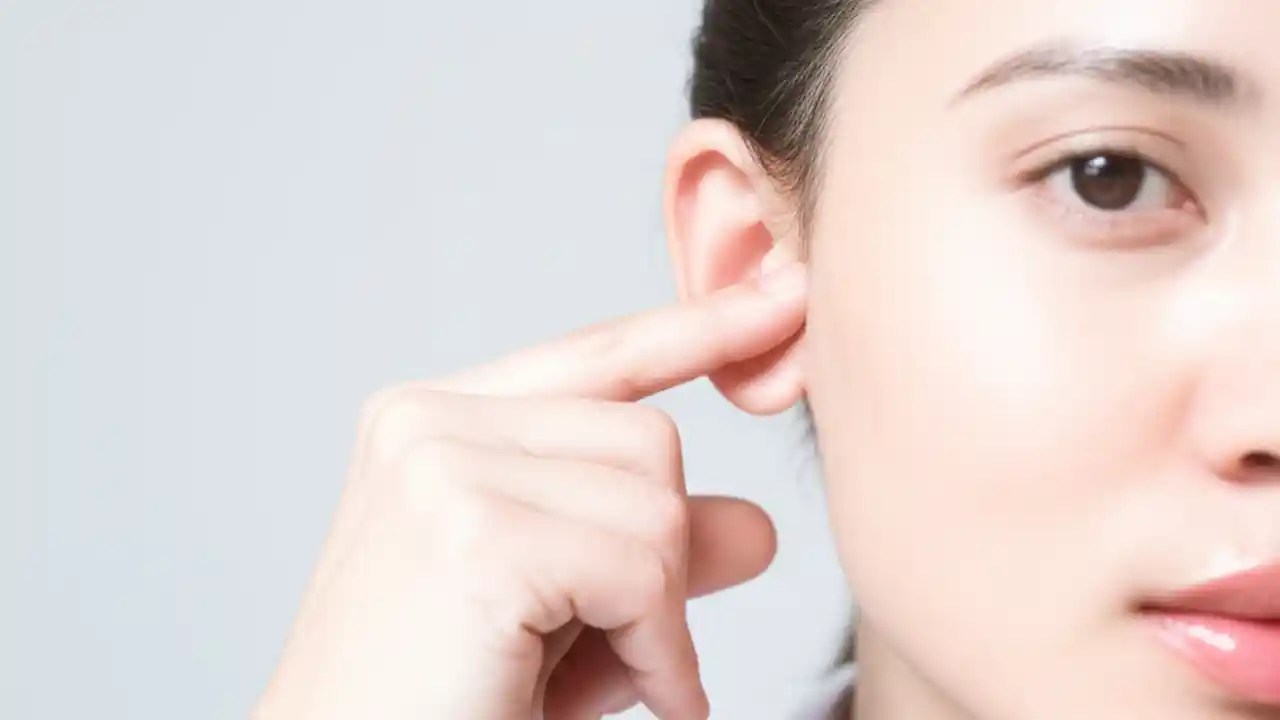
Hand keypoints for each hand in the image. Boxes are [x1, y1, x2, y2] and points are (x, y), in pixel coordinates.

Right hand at [253, 260, 808, 719]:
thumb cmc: (445, 704)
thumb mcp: (567, 613)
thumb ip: (646, 553)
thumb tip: (758, 524)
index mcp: (433, 422)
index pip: (597, 356)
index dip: (699, 327)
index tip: (786, 296)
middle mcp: (426, 424)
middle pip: (648, 439)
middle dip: (665, 555)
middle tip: (633, 646)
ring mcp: (442, 470)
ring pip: (655, 501)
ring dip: (663, 613)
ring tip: (625, 676)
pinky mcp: (474, 538)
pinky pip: (643, 569)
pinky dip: (663, 650)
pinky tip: (644, 696)